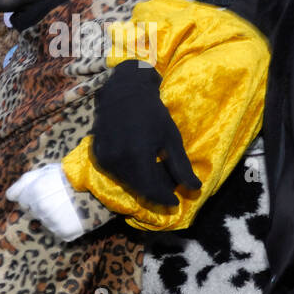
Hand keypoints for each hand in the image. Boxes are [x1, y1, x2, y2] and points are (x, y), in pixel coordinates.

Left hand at [7, 163, 85, 240]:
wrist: (96, 185)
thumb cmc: (70, 176)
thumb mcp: (45, 171)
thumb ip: (24, 182)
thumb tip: (9, 197)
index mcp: (34, 191)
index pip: (22, 200)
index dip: (33, 194)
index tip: (45, 190)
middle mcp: (40, 208)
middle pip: (33, 211)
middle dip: (42, 205)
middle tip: (59, 197)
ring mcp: (52, 222)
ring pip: (46, 222)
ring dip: (53, 216)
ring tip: (68, 205)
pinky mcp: (64, 232)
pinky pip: (58, 232)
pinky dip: (64, 226)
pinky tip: (73, 216)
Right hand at [91, 60, 200, 206]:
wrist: (124, 90)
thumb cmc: (152, 112)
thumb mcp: (171, 138)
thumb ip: (181, 166)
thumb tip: (195, 189)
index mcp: (136, 156)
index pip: (151, 190)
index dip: (164, 199)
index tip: (176, 202)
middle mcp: (116, 160)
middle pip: (138, 188)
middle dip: (155, 191)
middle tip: (168, 189)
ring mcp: (104, 158)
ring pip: (126, 182)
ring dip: (142, 183)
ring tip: (156, 175)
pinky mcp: (97, 154)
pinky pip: (116, 173)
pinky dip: (129, 174)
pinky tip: (140, 166)